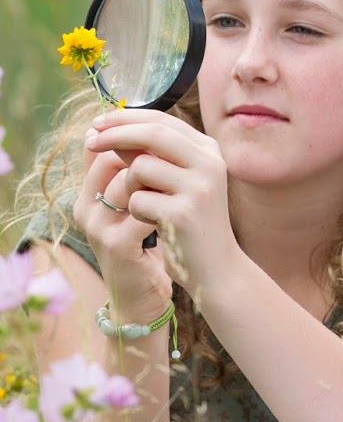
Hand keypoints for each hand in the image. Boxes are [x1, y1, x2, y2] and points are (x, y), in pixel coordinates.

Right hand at [75, 138, 172, 320]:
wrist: (143, 293)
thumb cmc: (143, 242)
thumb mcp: (135, 204)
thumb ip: (134, 172)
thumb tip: (145, 127)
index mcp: (87, 192)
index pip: (100, 147)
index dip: (134, 137)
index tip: (167, 141)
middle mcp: (85, 207)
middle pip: (113, 158)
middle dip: (149, 155)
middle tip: (178, 161)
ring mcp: (98, 226)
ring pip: (129, 180)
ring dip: (160, 180)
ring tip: (176, 189)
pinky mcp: (115, 245)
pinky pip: (142, 210)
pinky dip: (164, 206)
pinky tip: (178, 212)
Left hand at [83, 108, 237, 300]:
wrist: (215, 265)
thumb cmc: (189, 220)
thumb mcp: (174, 180)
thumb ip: (149, 153)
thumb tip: (102, 130)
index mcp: (209, 151)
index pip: (162, 120)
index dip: (125, 118)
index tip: (97, 123)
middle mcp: (210, 163)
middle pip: (153, 134)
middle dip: (115, 135)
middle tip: (90, 141)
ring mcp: (199, 187)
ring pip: (141, 167)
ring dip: (128, 186)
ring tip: (143, 205)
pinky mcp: (183, 213)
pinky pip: (136, 200)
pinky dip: (134, 212)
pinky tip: (153, 225)